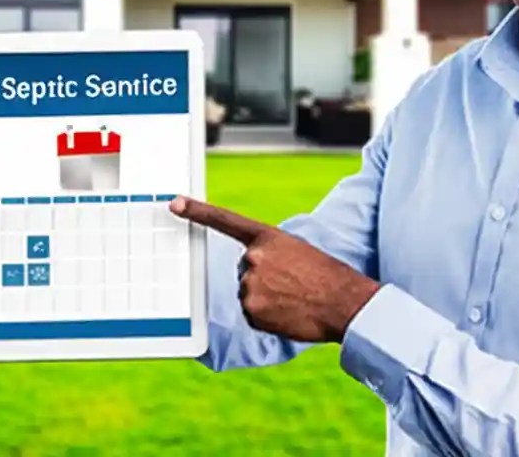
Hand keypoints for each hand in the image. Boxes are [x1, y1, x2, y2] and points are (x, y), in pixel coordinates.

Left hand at [170, 196, 380, 342]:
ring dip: (266, 297)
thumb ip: (270, 255)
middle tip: (292, 282)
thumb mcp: (297, 252)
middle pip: (245, 269)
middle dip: (264, 277)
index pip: (225, 220)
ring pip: (248, 293)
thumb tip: (252, 270)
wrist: (343, 302)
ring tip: (294, 297)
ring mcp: (250, 285)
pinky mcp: (252, 311)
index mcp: (266, 238)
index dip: (197, 211)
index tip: (174, 203)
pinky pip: (253, 314)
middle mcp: (253, 259)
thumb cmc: (326, 275)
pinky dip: (267, 316)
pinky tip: (288, 312)